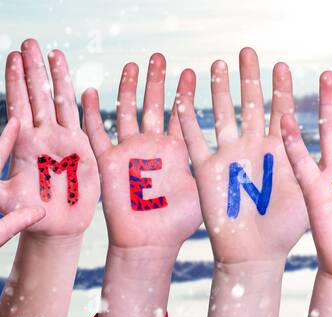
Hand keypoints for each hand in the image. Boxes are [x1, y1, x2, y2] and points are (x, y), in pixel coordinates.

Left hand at [0, 39, 99, 237]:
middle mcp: (43, 137)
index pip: (17, 105)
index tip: (12, 58)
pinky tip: (87, 89)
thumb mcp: (5, 201)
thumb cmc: (27, 212)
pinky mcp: (83, 154)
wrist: (55, 227)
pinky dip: (87, 109)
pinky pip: (85, 127)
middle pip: (38, 97)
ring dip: (59, 79)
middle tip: (28, 42)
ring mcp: (64, 142)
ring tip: (55, 53)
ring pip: (61, 104)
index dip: (15, 82)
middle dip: (34, 70)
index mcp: (22, 143)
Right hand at [82, 53, 200, 249]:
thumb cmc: (179, 223)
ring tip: (131, 65)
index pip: (179, 112)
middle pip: (151, 105)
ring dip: (127, 89)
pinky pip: (96, 135)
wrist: (149, 244)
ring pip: (125, 112)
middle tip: (160, 56)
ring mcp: (128, 153)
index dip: (183, 91)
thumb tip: (243, 146)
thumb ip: (217, 161)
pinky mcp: (108, 163)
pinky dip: (90, 115)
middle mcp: (150, 147)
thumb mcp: (206, 186)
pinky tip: (88, 93)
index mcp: (174, 150)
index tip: (191, 70)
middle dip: (155, 80)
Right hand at [179, 48, 307, 263]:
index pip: (281, 109)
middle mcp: (252, 148)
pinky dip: (186, 121)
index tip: (281, 64)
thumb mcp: (304, 188)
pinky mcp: (206, 171)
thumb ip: (306, 157)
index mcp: (279, 150)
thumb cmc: (284, 228)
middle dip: (248, 78)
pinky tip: (181, 98)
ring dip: (219, 91)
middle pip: (249, 104)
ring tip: (217, 65)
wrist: (253, 254)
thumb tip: (318, 126)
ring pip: (221, 115)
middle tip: (247, 52)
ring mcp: (228, 157)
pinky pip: (193, 141)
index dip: (280, 87)